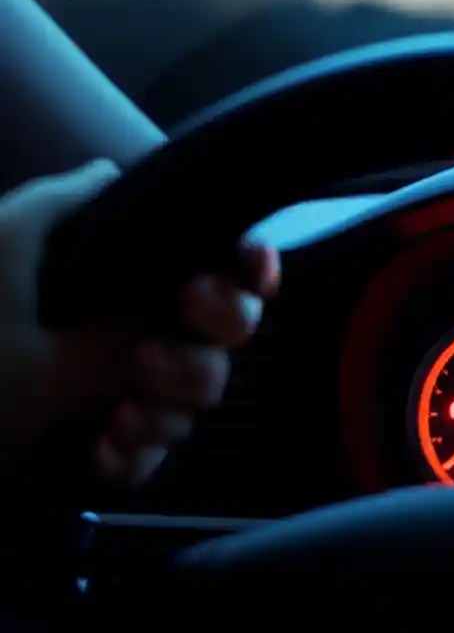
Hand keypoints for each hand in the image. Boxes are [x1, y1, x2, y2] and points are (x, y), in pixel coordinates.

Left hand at [0, 159, 278, 487]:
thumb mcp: (3, 253)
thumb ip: (60, 206)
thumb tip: (111, 172)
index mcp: (121, 282)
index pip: (217, 266)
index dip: (250, 268)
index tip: (247, 267)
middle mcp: (135, 329)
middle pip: (227, 340)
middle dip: (200, 353)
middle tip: (146, 358)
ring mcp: (125, 393)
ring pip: (196, 404)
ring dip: (165, 412)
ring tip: (117, 417)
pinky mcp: (103, 450)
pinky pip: (151, 460)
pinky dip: (132, 458)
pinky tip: (100, 451)